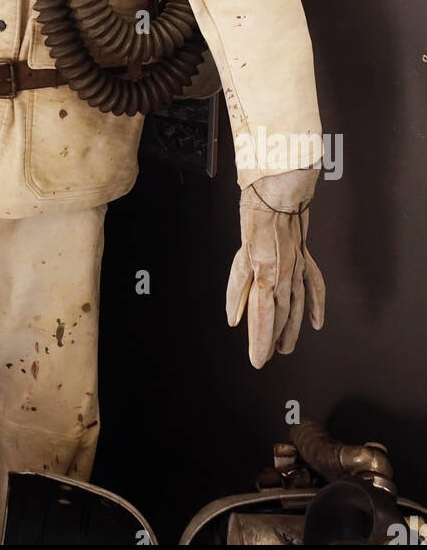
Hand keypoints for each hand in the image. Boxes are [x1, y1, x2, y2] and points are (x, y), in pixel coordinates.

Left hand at [225, 167, 324, 368]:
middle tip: (266, 358)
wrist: (280, 190)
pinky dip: (316, 305)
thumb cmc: (258, 214)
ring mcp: (298, 267)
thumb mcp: (240, 253)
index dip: (260, 340)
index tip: (257, 359)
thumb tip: (234, 318)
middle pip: (281, 315)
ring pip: (297, 306)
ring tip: (286, 348)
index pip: (263, 316)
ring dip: (292, 329)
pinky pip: (314, 286)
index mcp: (267, 273)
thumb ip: (238, 287)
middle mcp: (286, 275)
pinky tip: (316, 322)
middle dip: (273, 339)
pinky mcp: (304, 258)